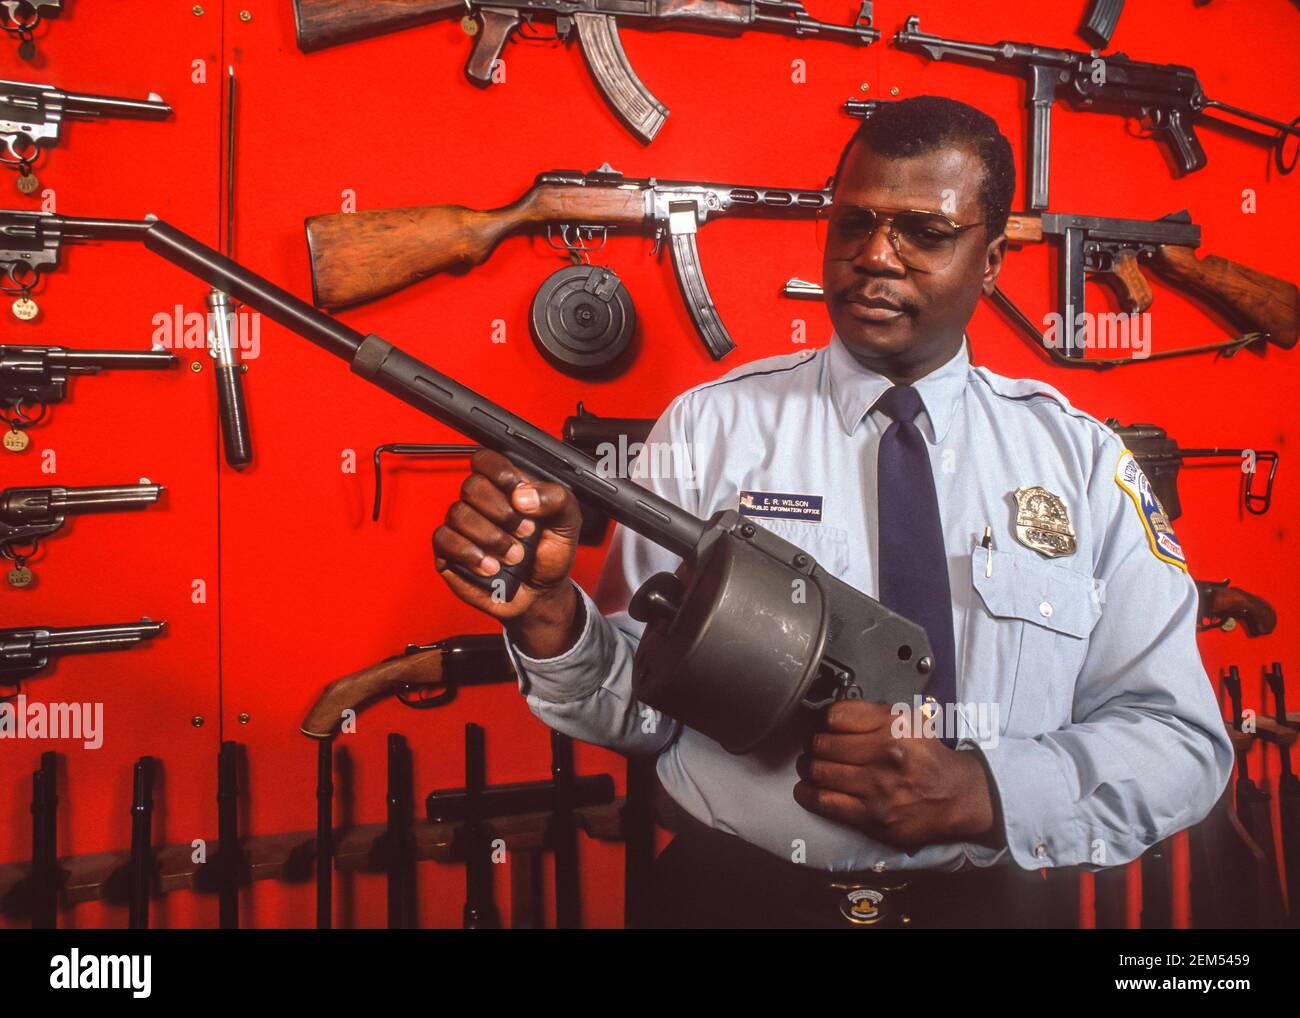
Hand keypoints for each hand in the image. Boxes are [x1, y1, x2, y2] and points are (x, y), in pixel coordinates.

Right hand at [433, 449, 582, 625]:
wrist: (541, 594)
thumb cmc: (550, 554)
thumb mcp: (568, 522)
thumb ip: (556, 498)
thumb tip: (522, 495)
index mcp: (507, 487)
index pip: (486, 460)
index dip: (498, 472)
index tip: (517, 491)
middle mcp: (481, 502)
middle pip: (472, 486)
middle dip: (501, 513)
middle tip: (525, 533)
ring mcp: (463, 526)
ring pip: (459, 514)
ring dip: (490, 537)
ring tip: (514, 556)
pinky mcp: (449, 550)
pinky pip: (444, 539)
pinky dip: (469, 553)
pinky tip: (490, 566)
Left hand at [792, 700, 997, 849]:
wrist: (957, 795)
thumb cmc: (929, 758)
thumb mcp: (909, 720)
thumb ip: (872, 714)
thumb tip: (830, 714)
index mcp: (894, 724)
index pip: (834, 716)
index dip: (821, 722)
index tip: (819, 727)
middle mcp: (886, 753)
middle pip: (822, 744)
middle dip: (812, 746)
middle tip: (813, 749)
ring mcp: (878, 786)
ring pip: (819, 772)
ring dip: (808, 769)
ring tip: (810, 767)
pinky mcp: (873, 816)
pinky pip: (825, 802)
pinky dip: (807, 795)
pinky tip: (806, 790)